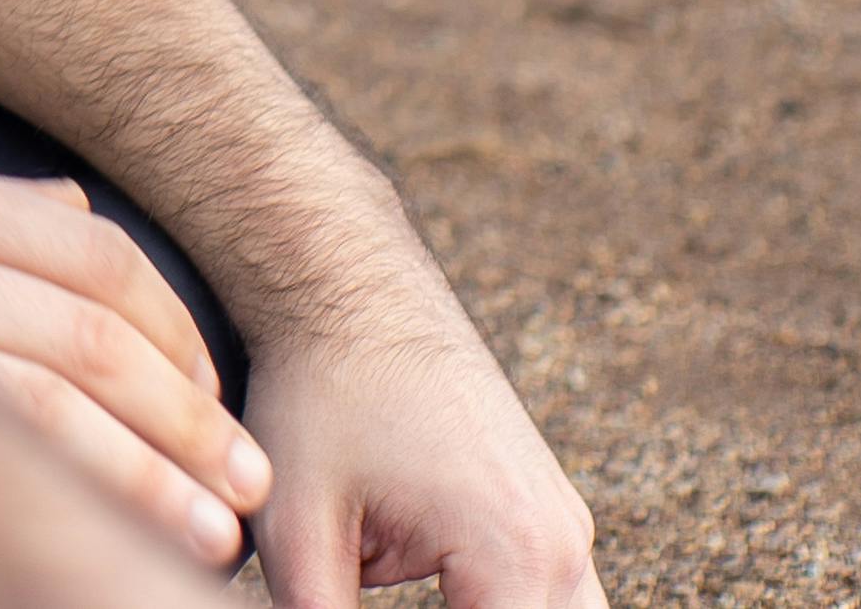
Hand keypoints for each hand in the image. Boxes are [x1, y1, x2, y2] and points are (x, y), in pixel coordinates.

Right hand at [0, 145, 263, 569]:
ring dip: (145, 483)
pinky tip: (95, 546)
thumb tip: (78, 219)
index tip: (220, 410)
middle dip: (187, 425)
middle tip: (246, 492)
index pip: (90, 258)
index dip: (178, 341)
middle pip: (86, 340)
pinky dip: (56, 507)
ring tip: (204, 541)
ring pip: (43, 412)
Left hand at [237, 302, 603, 608]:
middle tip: (358, 584)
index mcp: (519, 556)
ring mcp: (564, 524)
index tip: (348, 595)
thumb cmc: (319, 392)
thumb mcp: (296, 528)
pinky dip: (486, 604)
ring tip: (375, 569)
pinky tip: (413, 583)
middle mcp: (565, 544)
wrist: (348, 284)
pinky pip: (540, 593)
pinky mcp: (542, 508)